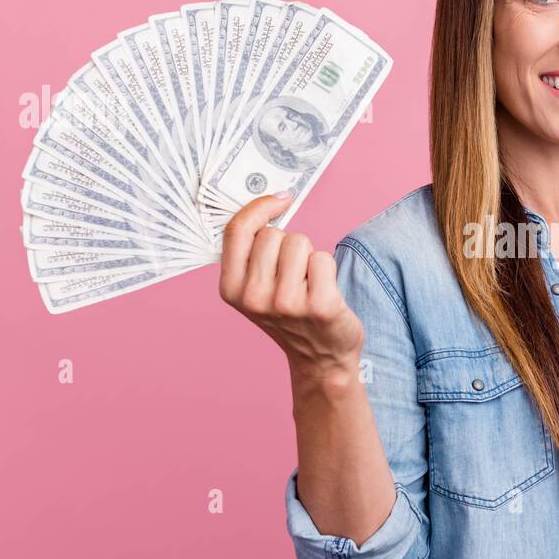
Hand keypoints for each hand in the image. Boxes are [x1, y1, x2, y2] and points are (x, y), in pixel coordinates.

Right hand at [219, 192, 363, 380]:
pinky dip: (327, 269)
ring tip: (308, 284)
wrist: (320, 358)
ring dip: (308, 257)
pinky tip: (324, 292)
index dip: (259, 207)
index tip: (280, 200)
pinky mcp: (320, 305)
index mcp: (231, 290)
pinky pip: (323, 258)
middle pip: (273, 234)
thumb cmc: (289, 315)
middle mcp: (254, 298)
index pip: (237, 230)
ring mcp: (287, 303)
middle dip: (288, 244)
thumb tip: (268, 200)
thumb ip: (250, 252)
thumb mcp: (255, 289)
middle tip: (293, 274)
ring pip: (299, 243)